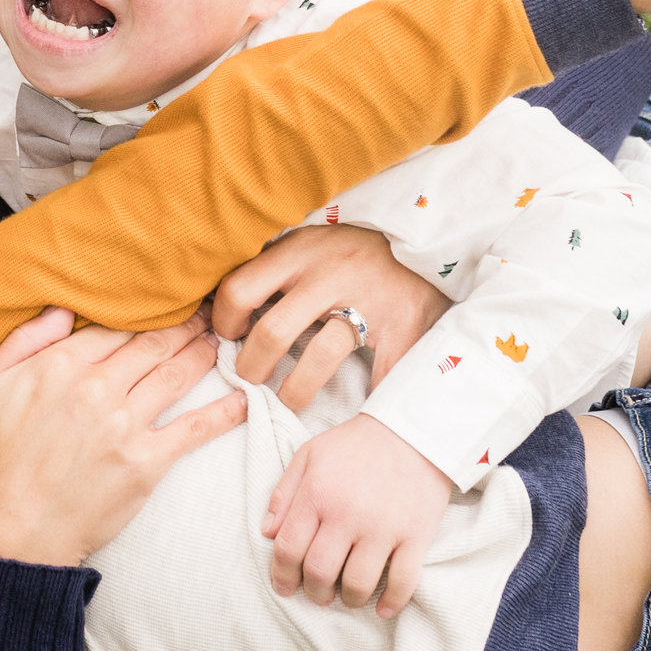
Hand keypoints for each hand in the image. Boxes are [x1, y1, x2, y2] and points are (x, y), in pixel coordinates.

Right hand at [0, 308, 246, 566]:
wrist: (12, 535)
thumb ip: (23, 341)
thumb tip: (64, 310)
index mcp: (59, 366)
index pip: (117, 327)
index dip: (147, 311)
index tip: (169, 302)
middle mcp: (97, 390)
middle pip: (154, 343)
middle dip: (186, 323)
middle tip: (209, 310)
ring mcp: (125, 427)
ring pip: (178, 374)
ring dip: (205, 352)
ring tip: (223, 340)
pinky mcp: (146, 463)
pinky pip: (195, 429)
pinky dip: (225, 411)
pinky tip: (247, 397)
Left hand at [212, 225, 450, 409]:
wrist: (426, 234)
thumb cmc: (356, 245)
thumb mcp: (311, 240)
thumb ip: (276, 264)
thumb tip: (227, 301)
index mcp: (300, 251)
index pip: (240, 289)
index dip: (224, 320)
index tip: (229, 337)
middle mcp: (329, 274)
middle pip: (273, 332)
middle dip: (252, 368)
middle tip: (249, 381)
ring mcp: (368, 300)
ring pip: (318, 357)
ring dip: (294, 392)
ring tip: (286, 402)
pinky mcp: (402, 322)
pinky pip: (380, 372)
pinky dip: (367, 400)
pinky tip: (353, 415)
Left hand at [262, 414, 453, 616]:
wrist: (414, 429)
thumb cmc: (356, 445)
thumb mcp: (310, 455)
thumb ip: (283, 493)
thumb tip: (267, 534)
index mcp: (318, 493)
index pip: (288, 548)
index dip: (281, 575)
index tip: (284, 587)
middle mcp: (348, 514)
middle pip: (320, 572)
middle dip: (314, 592)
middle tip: (318, 593)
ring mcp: (384, 527)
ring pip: (358, 584)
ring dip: (348, 599)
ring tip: (347, 595)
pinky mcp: (416, 535)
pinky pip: (404, 581)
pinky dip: (391, 602)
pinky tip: (381, 608)